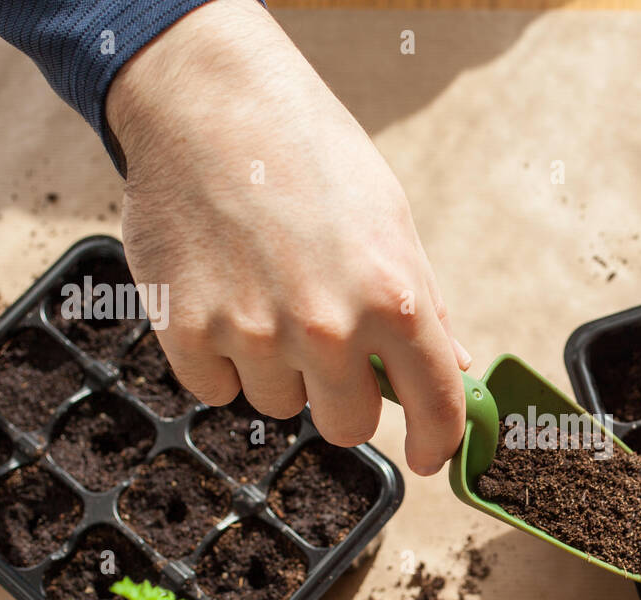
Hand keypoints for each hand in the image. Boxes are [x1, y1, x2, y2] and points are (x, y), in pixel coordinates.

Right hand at [105, 0, 470, 474]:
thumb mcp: (392, 220)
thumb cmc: (310, 153)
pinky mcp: (187, 332)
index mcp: (394, 299)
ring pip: (278, 406)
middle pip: (346, 426)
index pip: (434, 407)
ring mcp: (253, 334)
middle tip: (325, 347)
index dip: (435, 442)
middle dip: (342, 399)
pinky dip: (219, 359)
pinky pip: (215, 389)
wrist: (209, 102)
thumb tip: (453, 366)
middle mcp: (328, 328)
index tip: (427, 455)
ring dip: (277, 370)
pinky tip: (223, 298)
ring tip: (265, 295)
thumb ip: (424, 304)